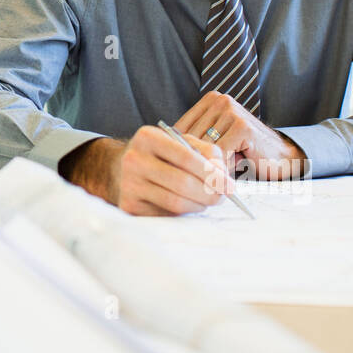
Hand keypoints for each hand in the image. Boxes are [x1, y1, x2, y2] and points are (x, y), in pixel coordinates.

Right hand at [61, 126, 235, 215]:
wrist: (122, 170)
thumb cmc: (160, 156)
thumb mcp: (181, 143)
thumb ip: (207, 154)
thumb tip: (223, 178)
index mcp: (147, 137)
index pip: (187, 157)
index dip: (212, 174)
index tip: (229, 185)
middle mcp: (133, 159)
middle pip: (183, 183)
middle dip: (209, 194)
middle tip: (222, 197)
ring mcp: (128, 184)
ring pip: (175, 202)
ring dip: (199, 205)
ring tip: (205, 201)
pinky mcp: (128, 206)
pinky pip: (165, 215)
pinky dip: (183, 214)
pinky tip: (186, 205)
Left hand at [172, 91, 305, 181]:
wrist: (282, 158)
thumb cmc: (245, 153)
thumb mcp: (216, 143)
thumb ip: (194, 141)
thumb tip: (163, 149)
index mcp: (210, 100)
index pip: (180, 127)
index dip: (179, 150)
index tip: (180, 167)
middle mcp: (220, 100)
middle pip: (191, 137)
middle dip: (197, 159)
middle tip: (205, 174)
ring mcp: (232, 110)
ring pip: (205, 146)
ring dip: (213, 163)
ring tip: (224, 169)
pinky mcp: (242, 126)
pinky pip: (221, 152)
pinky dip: (226, 165)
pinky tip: (237, 167)